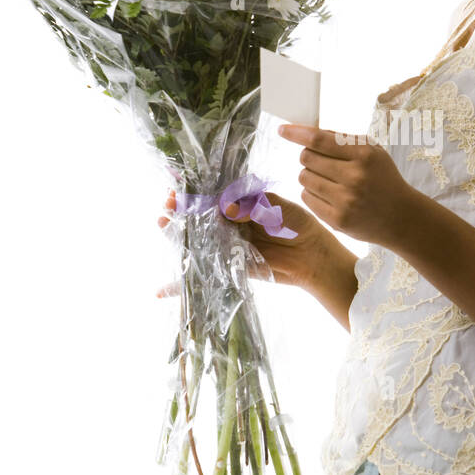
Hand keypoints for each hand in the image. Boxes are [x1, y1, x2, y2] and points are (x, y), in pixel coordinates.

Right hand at [156, 187, 330, 293]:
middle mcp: (229, 222)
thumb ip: (252, 206)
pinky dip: (183, 280)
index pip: (211, 193)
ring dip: (177, 233)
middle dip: (179, 208)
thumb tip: (225, 207)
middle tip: (167, 204)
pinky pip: (205, 268)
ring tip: (163, 223)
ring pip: (197, 238)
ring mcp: (227, 244)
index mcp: (240, 203)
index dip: (193, 189)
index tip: (178, 185)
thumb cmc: (297, 224)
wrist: (312, 256)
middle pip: (198, 214)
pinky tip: (162, 289)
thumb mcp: (277, 208)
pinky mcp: (229, 265)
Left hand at [278, 123, 414, 244]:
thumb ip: (342, 140)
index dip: (297, 133)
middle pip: (307, 158)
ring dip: (309, 175)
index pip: (319, 140)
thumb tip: (307, 131)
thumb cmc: (383, 179)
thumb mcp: (372, 152)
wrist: (401, 218)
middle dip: (309, 157)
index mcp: (364, 155)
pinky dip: (311, 193)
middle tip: (322, 163)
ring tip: (328, 180)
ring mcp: (345, 200)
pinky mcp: (337, 220)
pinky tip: (328, 195)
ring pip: (303, 178)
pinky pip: (306, 198)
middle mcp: (354, 177)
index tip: (282, 130)